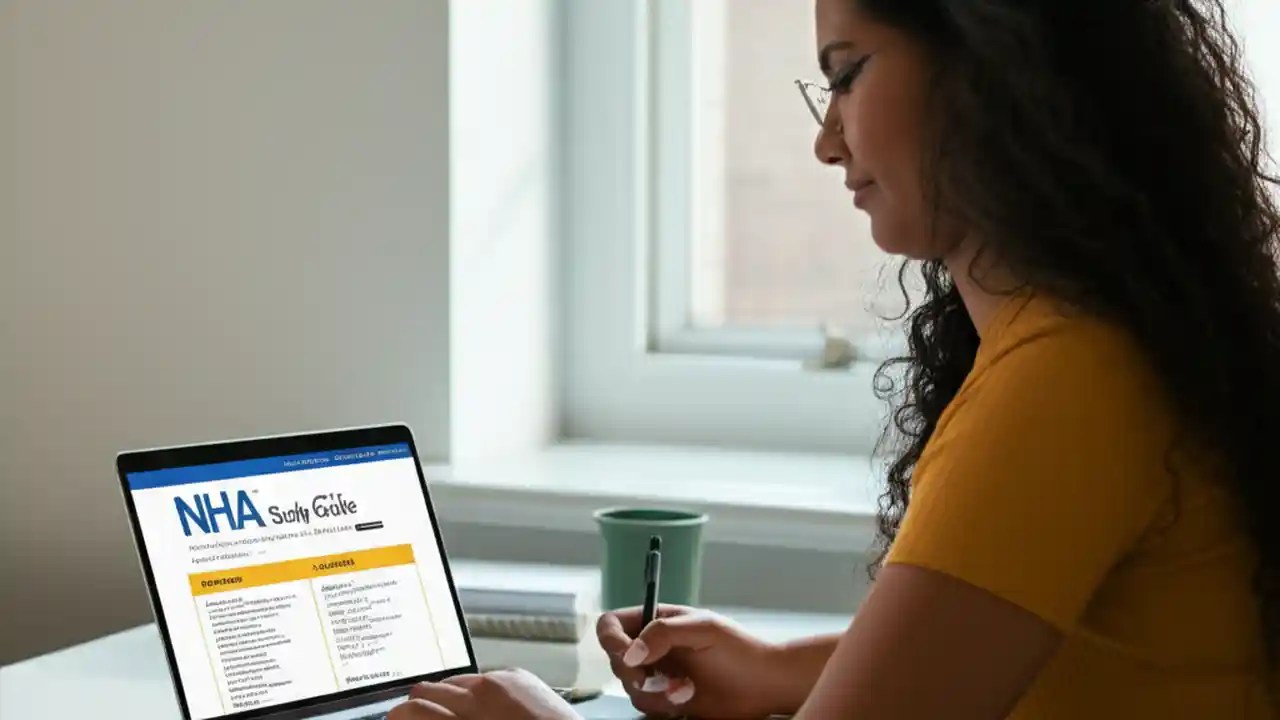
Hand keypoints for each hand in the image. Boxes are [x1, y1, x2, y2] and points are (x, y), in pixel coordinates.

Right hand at [388, 669, 577, 719]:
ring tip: (458, 716)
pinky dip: (477, 692)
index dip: (397, 717)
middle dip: (419, 705)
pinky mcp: (517, 673)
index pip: (412, 710)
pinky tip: (486, 710)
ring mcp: (500, 680)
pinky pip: (482, 677)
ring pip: (452, 680)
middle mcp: (480, 696)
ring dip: (449, 698)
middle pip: (425, 688)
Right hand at [596, 604, 783, 718]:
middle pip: (615, 660)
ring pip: (629, 688)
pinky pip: (646, 707)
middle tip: (657, 676)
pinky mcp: (666, 700)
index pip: (612, 625)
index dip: (611, 639)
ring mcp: (658, 675)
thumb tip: (631, 652)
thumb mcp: (702, 628)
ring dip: (654, 692)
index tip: (628, 655)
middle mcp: (653, 647)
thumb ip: (663, 633)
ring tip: (685, 689)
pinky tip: (687, 699)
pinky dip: (662, 706)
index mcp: (657, 621)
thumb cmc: (739, 649)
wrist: (764, 684)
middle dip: (635, 673)